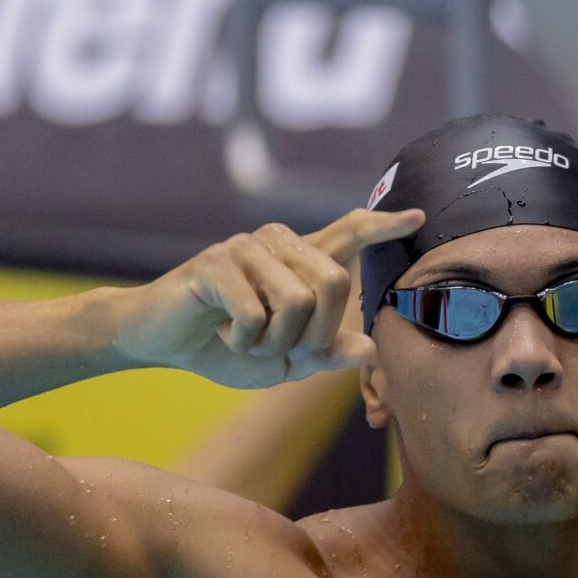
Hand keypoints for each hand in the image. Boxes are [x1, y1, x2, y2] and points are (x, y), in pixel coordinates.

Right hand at [106, 207, 422, 387]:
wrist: (159, 343)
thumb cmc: (223, 346)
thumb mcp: (282, 361)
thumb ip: (323, 354)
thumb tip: (370, 349)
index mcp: (297, 261)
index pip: (349, 233)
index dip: (383, 226)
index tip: (418, 216)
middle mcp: (277, 244)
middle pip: (333, 283)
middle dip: (313, 334)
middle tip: (279, 349)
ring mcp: (246, 248)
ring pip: (296, 302)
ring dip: (273, 341)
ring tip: (244, 338)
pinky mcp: (216, 262)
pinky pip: (255, 314)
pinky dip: (242, 339)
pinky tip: (220, 330)